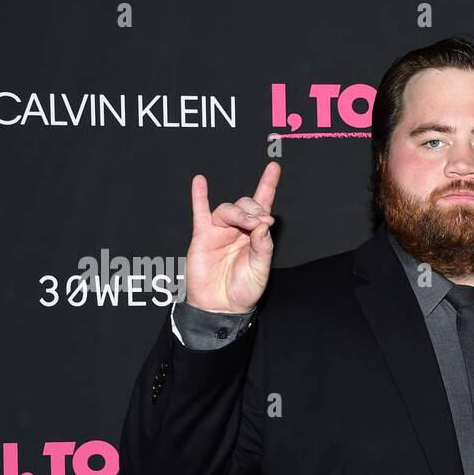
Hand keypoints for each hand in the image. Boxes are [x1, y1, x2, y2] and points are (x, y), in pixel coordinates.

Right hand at [184, 161, 280, 313]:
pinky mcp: (202, 237)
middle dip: (254, 209)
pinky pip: (199, 212)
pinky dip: (199, 196)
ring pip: (227, 210)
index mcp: (255, 235)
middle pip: (245, 205)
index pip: (263, 206)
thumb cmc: (244, 289)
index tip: (274, 168)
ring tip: (246, 222)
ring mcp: (219, 232)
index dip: (268, 186)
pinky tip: (200, 181)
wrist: (222, 307)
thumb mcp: (261, 269)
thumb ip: (263, 246)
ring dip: (238, 212)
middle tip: (260, 222)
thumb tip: (262, 222)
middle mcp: (238, 230)